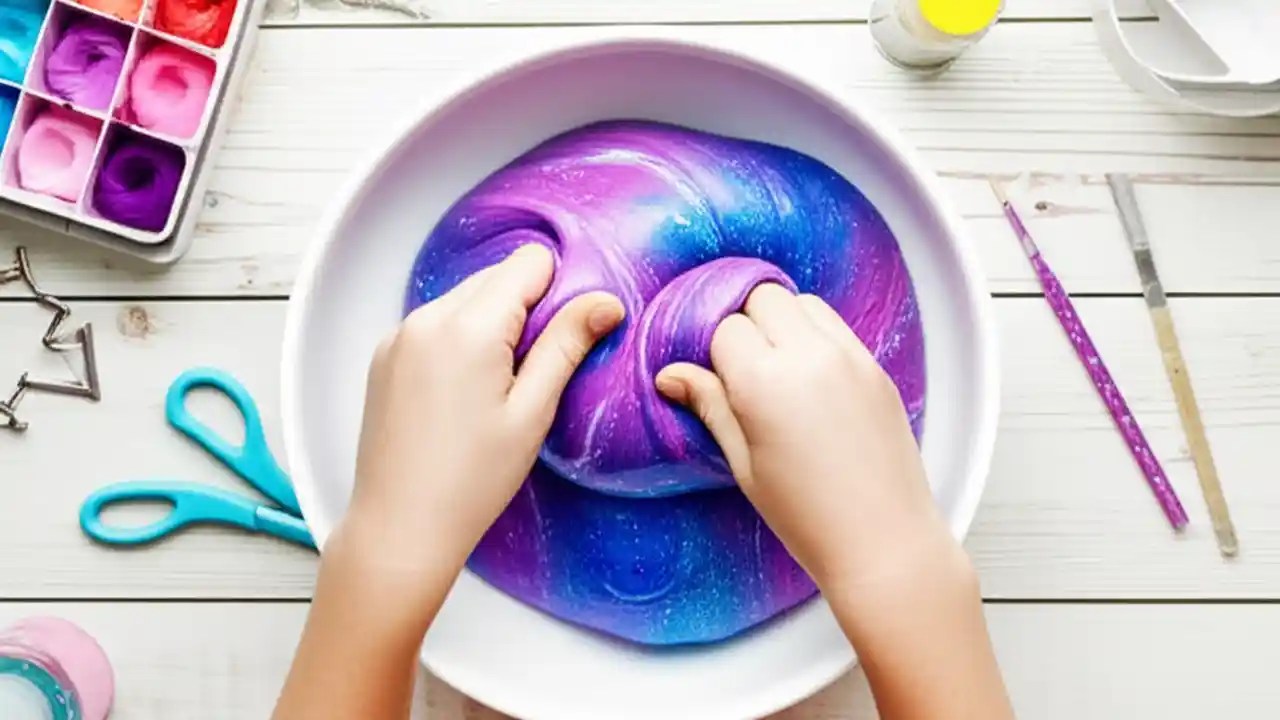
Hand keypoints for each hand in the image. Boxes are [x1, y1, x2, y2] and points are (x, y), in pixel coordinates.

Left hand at [342, 244, 624, 588]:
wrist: (399, 526)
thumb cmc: (472, 481)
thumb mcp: (532, 413)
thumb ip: (567, 345)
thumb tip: (606, 300)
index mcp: (468, 327)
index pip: (530, 263)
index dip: (557, 293)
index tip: (559, 342)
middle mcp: (426, 318)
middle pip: (496, 276)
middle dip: (524, 310)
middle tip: (530, 375)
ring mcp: (399, 335)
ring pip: (465, 298)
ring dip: (491, 325)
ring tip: (494, 391)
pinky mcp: (384, 356)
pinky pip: (435, 324)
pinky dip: (458, 341)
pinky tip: (462, 396)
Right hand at [656, 284, 960, 592]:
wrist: (884, 540)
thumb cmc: (805, 516)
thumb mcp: (743, 464)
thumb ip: (710, 407)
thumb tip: (670, 374)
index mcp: (765, 383)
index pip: (725, 328)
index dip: (711, 349)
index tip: (712, 377)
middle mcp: (810, 356)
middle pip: (762, 298)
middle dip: (744, 322)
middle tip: (740, 367)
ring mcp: (850, 357)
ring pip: (801, 302)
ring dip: (780, 320)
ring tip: (775, 368)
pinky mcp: (875, 367)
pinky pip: (835, 325)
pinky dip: (813, 333)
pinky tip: (807, 377)